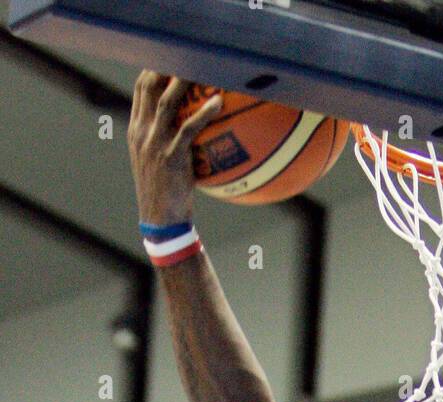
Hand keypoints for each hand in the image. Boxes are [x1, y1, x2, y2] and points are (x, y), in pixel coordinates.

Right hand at [127, 72, 221, 225]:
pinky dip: (203, 113)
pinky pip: (188, 128)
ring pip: (167, 102)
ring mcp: (154, 143)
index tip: (173, 57)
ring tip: (204, 68)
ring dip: (184, 81)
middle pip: (150, 86)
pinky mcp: (170, 156)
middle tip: (189, 53)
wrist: (160, 220)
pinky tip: (218, 102)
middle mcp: (142, 132)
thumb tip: (190, 127)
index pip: (141, 89)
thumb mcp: (159, 162)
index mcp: (137, 131)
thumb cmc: (166, 193)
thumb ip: (167, 140)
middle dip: (167, 65)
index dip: (155, 68)